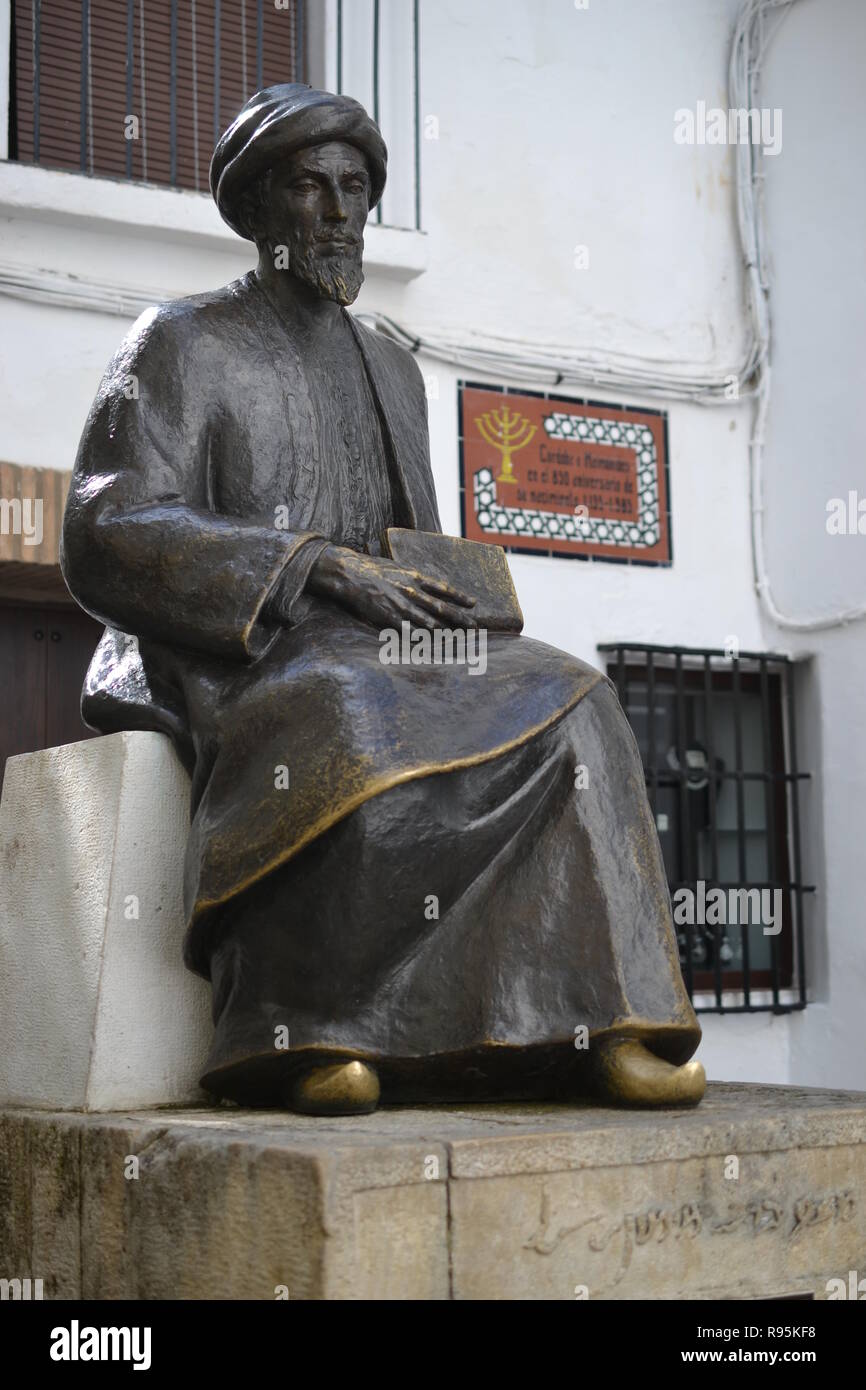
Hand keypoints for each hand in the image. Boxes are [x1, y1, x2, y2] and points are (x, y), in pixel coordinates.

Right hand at [306, 544, 476, 629]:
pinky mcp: (389, 617)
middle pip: (441, 608)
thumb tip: (429, 585)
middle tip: (474, 626)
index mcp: (415, 576)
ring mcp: (401, 605)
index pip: (443, 588)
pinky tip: (431, 645)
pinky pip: (409, 631)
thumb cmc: (373, 568)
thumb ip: (414, 577)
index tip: (473, 604)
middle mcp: (412, 591)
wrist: (351, 573)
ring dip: (444, 632)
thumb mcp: (398, 566)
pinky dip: (421, 639)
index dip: (459, 597)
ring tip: (456, 638)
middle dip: (459, 618)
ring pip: (428, 622)